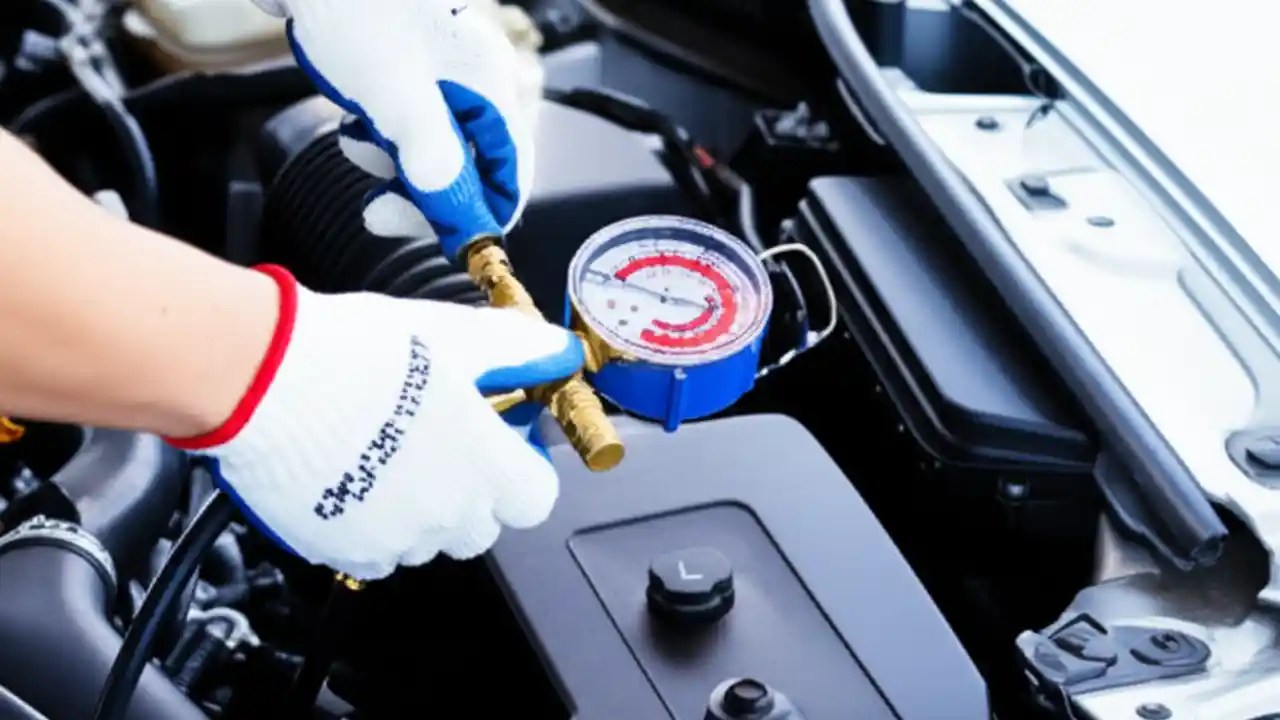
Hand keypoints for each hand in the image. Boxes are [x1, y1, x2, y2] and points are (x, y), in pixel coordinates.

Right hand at [169, 266, 582, 580]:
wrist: (264, 377)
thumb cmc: (355, 354)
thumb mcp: (451, 335)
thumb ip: (513, 350)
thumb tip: (555, 351)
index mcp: (483, 466)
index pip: (535, 497)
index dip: (522, 468)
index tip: (503, 441)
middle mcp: (445, 514)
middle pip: (480, 525)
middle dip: (470, 490)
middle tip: (436, 442)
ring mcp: (390, 539)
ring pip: (424, 541)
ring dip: (416, 510)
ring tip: (383, 452)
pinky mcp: (337, 550)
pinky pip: (370, 554)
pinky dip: (367, 526)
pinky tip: (348, 477)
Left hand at [251, 0, 532, 257]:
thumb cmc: (357, 12)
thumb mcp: (399, 102)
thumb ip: (439, 167)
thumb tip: (467, 225)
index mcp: (489, 88)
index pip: (510, 178)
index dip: (480, 218)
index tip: (444, 244)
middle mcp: (471, 85)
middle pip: (470, 169)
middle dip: (426, 196)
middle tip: (380, 212)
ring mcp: (435, 77)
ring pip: (431, 150)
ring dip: (394, 166)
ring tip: (357, 148)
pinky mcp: (400, 72)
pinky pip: (402, 126)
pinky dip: (378, 139)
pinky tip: (352, 125)